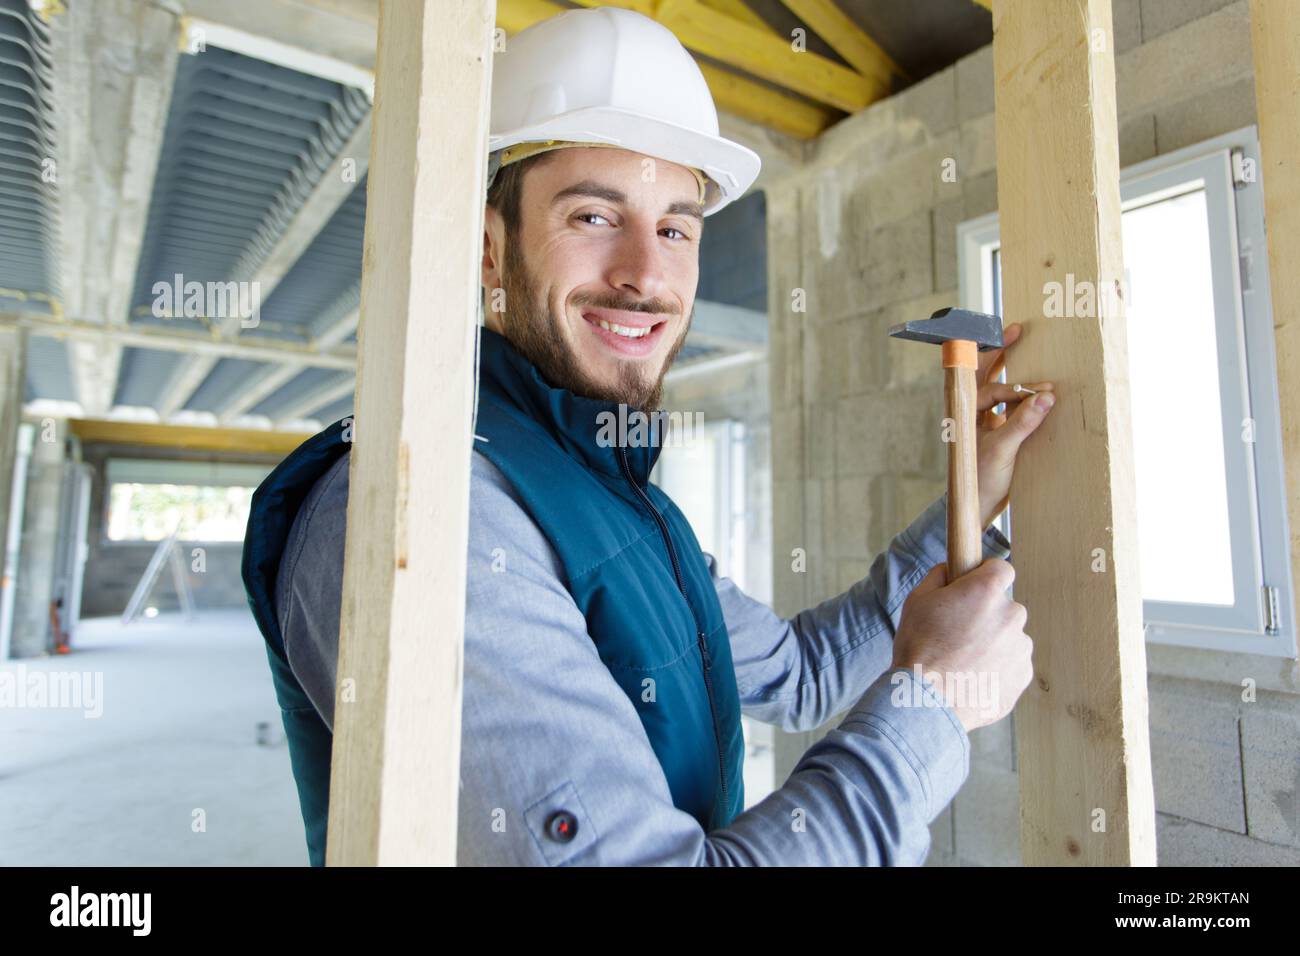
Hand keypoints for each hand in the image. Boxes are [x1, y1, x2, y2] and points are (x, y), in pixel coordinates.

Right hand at [892, 560, 1033, 731]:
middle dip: (986, 614)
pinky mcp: (1023, 675)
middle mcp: (1011, 615)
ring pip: (1009, 636)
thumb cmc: (919, 649)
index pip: (1001, 568)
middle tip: (958, 632)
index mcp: (986, 592)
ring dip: (993, 642)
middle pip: (1004, 606)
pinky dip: (997, 667)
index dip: (985, 575)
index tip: (974, 586)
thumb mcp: (917, 601)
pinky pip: (1012, 663)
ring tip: (963, 660)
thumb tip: (951, 568)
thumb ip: (939, 576)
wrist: (926, 702)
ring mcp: (1020, 647)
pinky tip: (972, 676)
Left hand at [975, 323, 1055, 526]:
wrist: (977, 508)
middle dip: (1001, 353)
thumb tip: (1046, 397)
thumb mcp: (1002, 450)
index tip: (1024, 356)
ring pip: (1001, 389)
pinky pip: (1013, 408)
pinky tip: (1043, 395)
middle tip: (1018, 330)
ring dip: (1017, 376)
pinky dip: (1027, 399)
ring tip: (1035, 359)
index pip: (985, 381)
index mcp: (966, 412)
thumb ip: (1022, 423)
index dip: (1006, 372)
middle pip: (985, 374)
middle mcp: (974, 412)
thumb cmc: (978, 480)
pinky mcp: (1000, 432)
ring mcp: (986, 421)